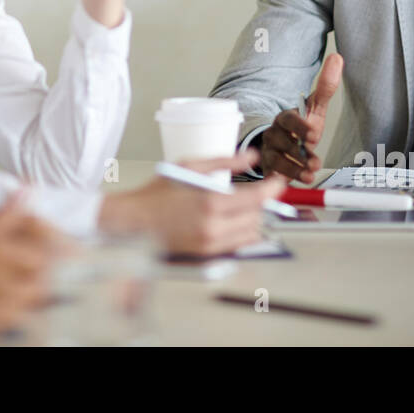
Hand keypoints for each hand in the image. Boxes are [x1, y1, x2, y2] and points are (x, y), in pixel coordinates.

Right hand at [0, 193, 59, 344]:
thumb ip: (2, 214)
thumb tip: (29, 189)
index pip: (45, 256)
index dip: (56, 256)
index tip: (64, 257)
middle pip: (40, 286)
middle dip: (42, 281)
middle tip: (32, 278)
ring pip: (25, 311)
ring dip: (23, 303)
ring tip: (7, 296)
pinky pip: (2, 332)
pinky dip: (1, 322)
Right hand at [99, 151, 283, 255]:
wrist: (133, 222)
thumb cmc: (157, 193)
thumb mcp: (190, 167)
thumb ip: (224, 162)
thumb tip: (251, 156)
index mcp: (210, 203)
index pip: (256, 199)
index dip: (273, 189)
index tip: (280, 182)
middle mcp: (213, 228)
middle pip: (256, 218)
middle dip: (260, 203)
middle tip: (255, 192)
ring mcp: (210, 245)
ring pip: (249, 234)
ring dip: (251, 219)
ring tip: (238, 207)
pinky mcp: (206, 256)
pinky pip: (236, 246)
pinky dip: (239, 233)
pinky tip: (228, 222)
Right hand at [259, 53, 343, 183]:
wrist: (283, 146)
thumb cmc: (300, 128)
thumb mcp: (314, 109)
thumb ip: (325, 87)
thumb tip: (338, 58)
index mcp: (284, 119)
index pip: (288, 119)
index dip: (300, 127)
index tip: (313, 135)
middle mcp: (273, 135)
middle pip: (279, 141)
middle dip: (296, 151)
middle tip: (313, 159)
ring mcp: (269, 154)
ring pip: (275, 161)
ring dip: (292, 169)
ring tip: (309, 174)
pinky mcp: (269, 172)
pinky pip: (271, 177)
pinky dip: (281, 182)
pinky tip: (292, 186)